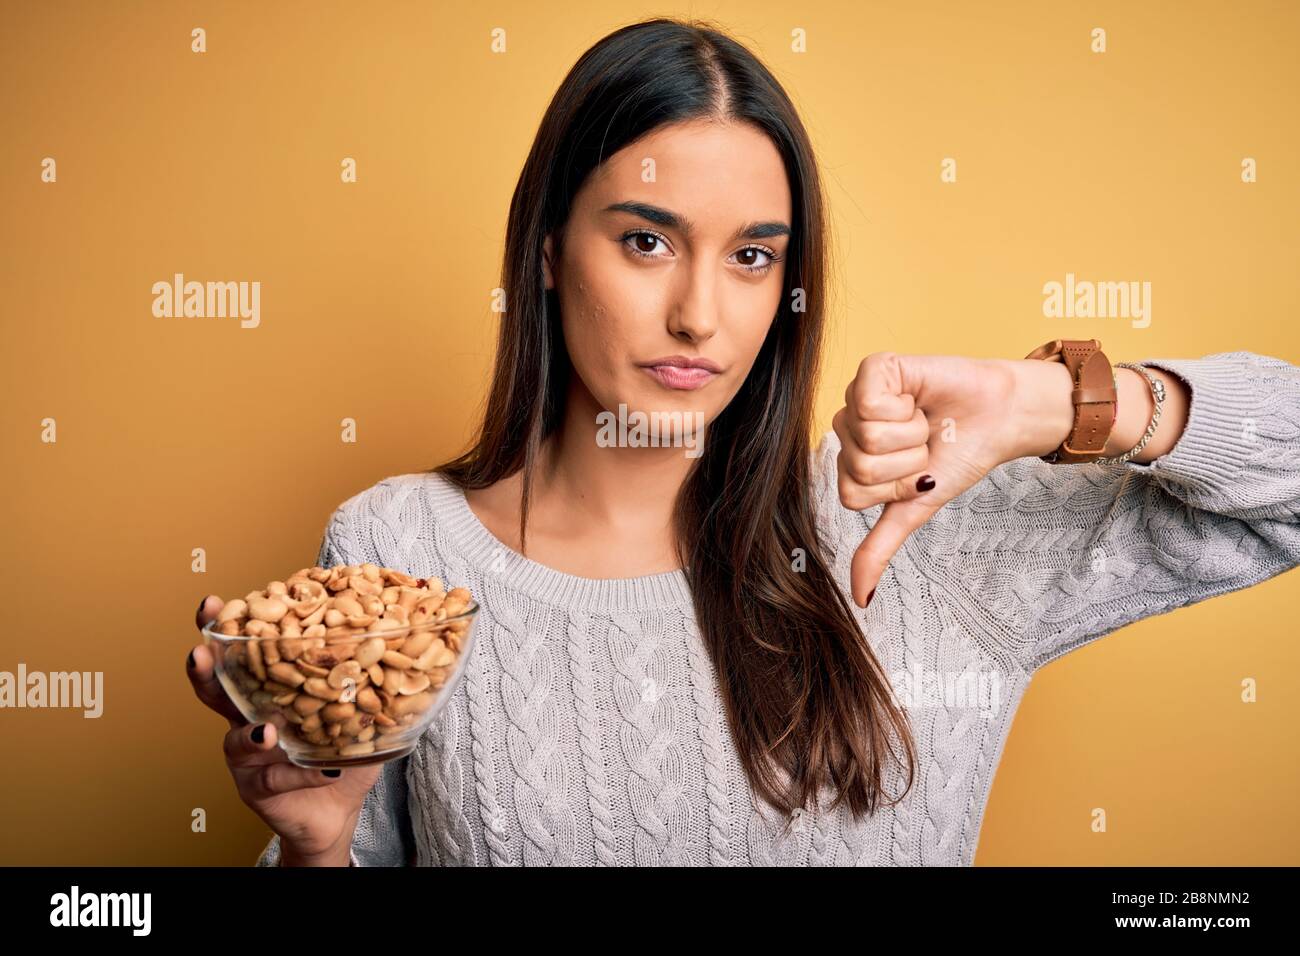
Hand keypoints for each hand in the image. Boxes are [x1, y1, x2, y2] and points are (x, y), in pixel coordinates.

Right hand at [188, 596, 382, 864]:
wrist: (339, 806)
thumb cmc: (343, 748)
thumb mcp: (357, 705)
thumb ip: (366, 674)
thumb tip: (396, 628)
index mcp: (269, 689)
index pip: (242, 653)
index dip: (221, 629)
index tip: (211, 604)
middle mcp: (249, 717)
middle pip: (216, 689)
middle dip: (204, 669)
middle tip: (200, 652)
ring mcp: (248, 756)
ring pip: (236, 740)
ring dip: (252, 734)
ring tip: (269, 731)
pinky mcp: (257, 789)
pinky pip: (274, 779)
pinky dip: (298, 775)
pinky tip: (319, 771)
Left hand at [833, 352, 1031, 607]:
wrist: (1001, 419)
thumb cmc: (958, 456)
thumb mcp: (917, 507)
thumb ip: (881, 546)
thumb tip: (860, 598)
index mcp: (851, 461)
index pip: (851, 494)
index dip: (896, 489)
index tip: (920, 472)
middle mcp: (848, 428)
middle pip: (858, 467)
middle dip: (906, 463)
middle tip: (926, 443)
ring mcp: (857, 396)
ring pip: (865, 438)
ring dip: (911, 435)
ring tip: (925, 420)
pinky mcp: (874, 368)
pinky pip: (867, 402)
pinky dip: (904, 407)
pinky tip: (918, 398)